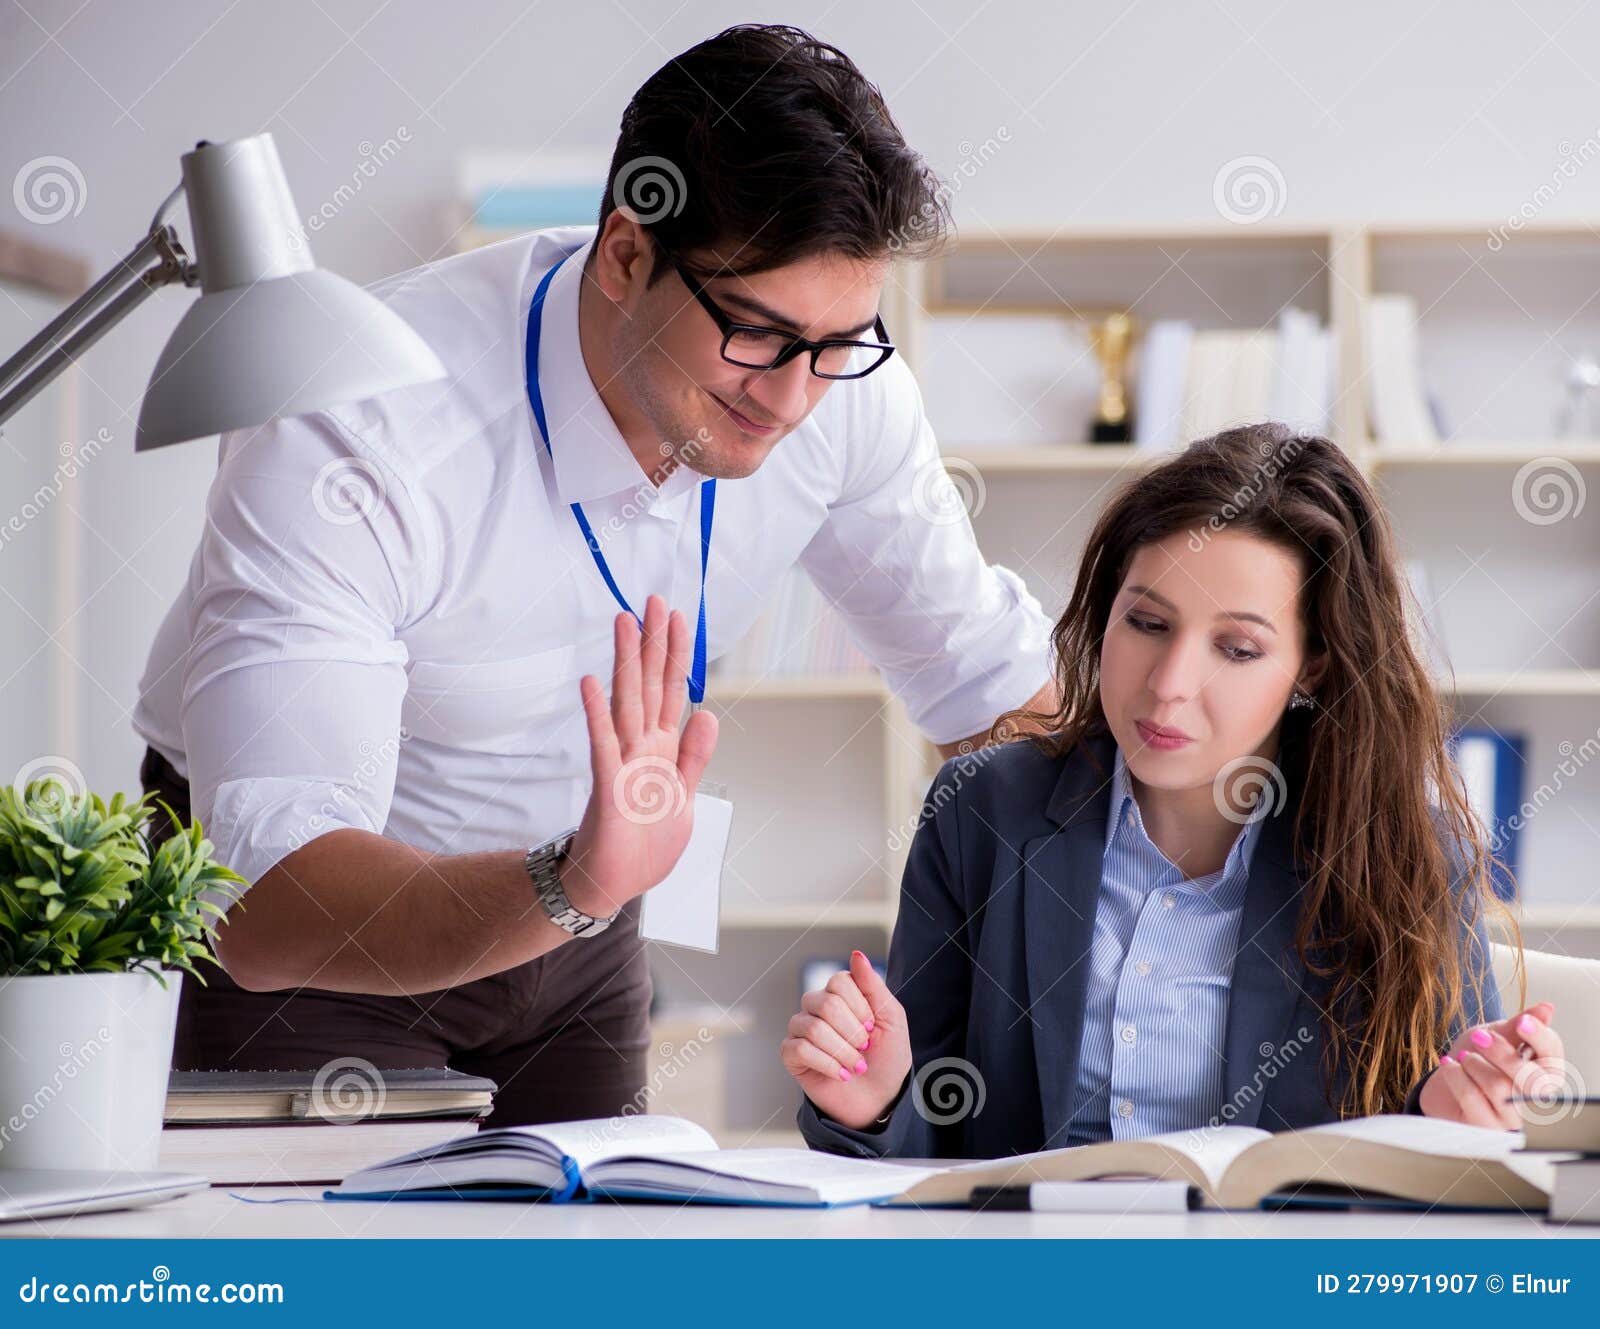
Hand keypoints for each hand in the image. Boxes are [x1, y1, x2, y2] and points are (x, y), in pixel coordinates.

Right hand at [560, 595, 718, 918]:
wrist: (613, 886)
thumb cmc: (644, 844)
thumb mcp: (684, 796)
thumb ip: (694, 755)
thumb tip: (708, 713)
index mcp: (661, 749)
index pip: (670, 691)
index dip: (676, 655)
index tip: (680, 618)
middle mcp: (640, 748)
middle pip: (647, 686)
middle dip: (652, 644)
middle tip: (652, 600)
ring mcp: (623, 763)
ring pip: (625, 703)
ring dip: (624, 663)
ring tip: (623, 623)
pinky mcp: (607, 787)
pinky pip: (602, 745)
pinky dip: (597, 714)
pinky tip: (591, 683)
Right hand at [780, 949, 913, 1130]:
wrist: (880, 1099)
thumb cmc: (888, 1057)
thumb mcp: (891, 1018)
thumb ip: (873, 985)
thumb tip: (856, 954)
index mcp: (840, 994)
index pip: (839, 981)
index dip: (859, 1006)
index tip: (873, 1027)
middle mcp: (817, 1006)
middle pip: (825, 1003)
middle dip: (852, 1032)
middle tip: (865, 1049)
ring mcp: (801, 1029)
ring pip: (812, 1027)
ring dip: (843, 1052)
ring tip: (857, 1066)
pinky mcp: (791, 1054)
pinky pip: (800, 1049)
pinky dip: (828, 1064)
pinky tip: (842, 1075)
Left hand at [1419, 1001, 1566, 1127]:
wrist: (1445, 1082)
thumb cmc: (1477, 1058)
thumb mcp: (1496, 1035)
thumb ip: (1519, 1026)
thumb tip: (1546, 1008)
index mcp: (1544, 1073)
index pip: (1553, 1056)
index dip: (1540, 1039)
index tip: (1523, 1023)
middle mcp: (1534, 1100)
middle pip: (1530, 1078)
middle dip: (1501, 1051)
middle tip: (1479, 1037)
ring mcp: (1512, 1118)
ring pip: (1499, 1087)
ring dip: (1473, 1064)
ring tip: (1463, 1058)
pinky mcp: (1486, 1128)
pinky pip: (1472, 1097)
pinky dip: (1455, 1076)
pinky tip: (1449, 1066)